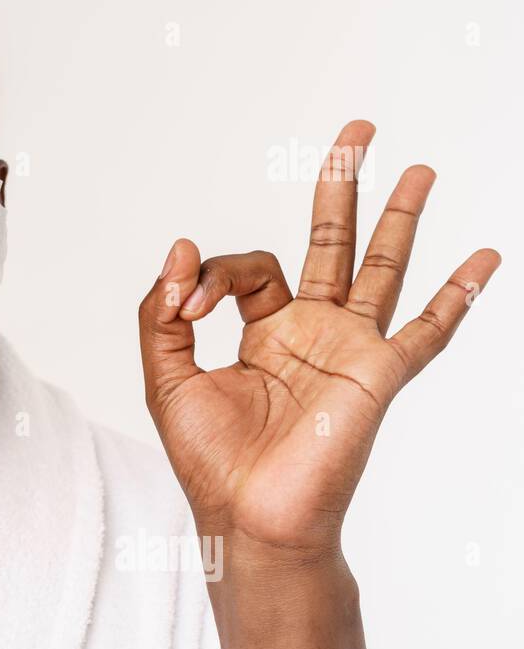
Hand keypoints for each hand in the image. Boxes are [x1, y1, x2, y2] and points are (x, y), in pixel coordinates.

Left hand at [139, 120, 498, 560]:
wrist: (251, 518)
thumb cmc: (211, 460)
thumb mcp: (167, 377)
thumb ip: (163, 312)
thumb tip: (179, 248)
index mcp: (262, 332)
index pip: (247, 268)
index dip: (212, 274)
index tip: (187, 304)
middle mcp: (311, 333)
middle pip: (331, 243)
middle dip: (342, 186)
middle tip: (357, 130)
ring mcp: (350, 350)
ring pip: (382, 269)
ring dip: (400, 218)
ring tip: (418, 169)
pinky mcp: (379, 374)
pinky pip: (428, 330)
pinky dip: (459, 296)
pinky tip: (484, 258)